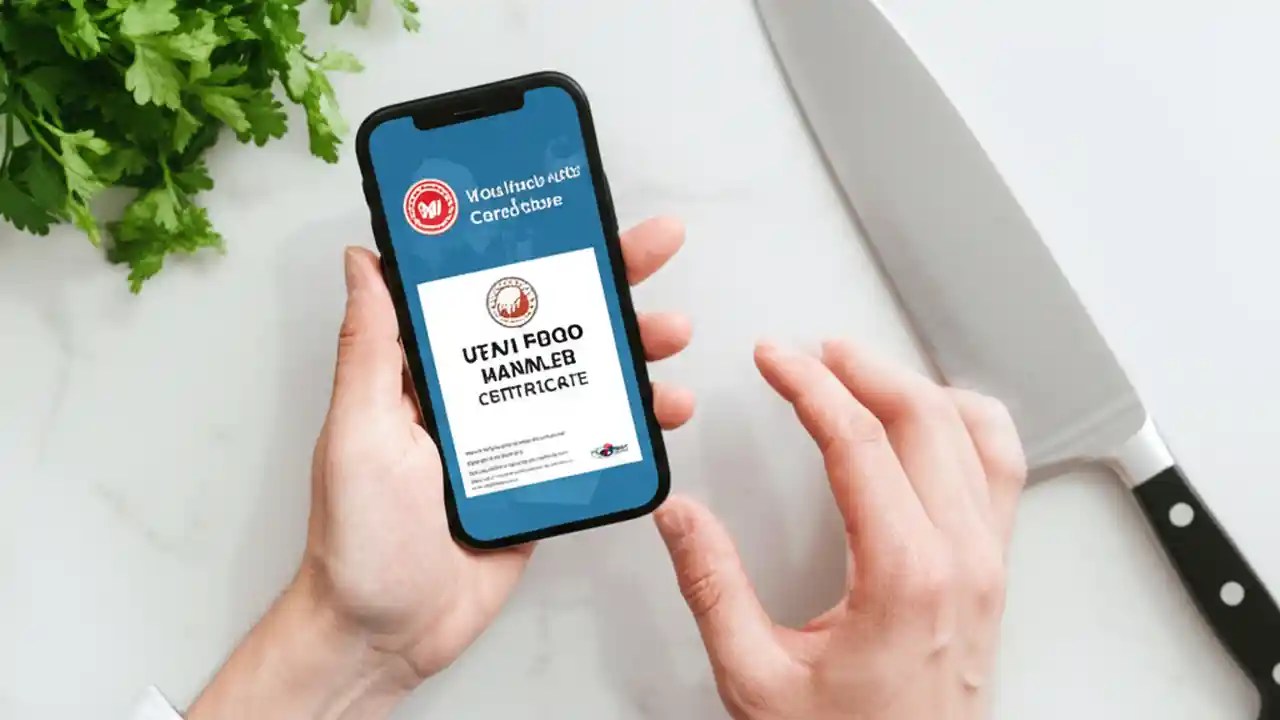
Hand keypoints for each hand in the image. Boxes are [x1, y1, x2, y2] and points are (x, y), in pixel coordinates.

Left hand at [188, 218, 694, 718]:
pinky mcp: (543, 480)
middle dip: (605, 282)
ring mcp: (514, 437)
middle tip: (651, 248)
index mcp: (429, 371)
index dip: (531, 247)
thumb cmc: (359, 538)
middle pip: (549, 322)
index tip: (570, 210)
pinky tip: (663, 410)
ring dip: (632, 349)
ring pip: (583, 375)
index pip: (486, 290)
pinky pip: (595, 438)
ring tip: (669, 335)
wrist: (386, 633)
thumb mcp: (358, 430)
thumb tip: (363, 259)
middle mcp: (476, 395)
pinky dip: (635, 421)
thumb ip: (371, 347)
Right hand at [654, 341, 1025, 719]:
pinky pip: (1003, 471)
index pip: (858, 441)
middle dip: (861, 369)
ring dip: (919, 388)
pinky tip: (938, 419)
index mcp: (905, 573)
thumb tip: (683, 519)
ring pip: (977, 434)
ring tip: (868, 370)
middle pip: (924, 419)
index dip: (809, 386)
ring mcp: (989, 565)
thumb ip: (713, 588)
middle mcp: (962, 559)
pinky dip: (969, 424)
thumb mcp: (758, 677)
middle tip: (809, 355)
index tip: (776, 361)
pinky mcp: (994, 576)